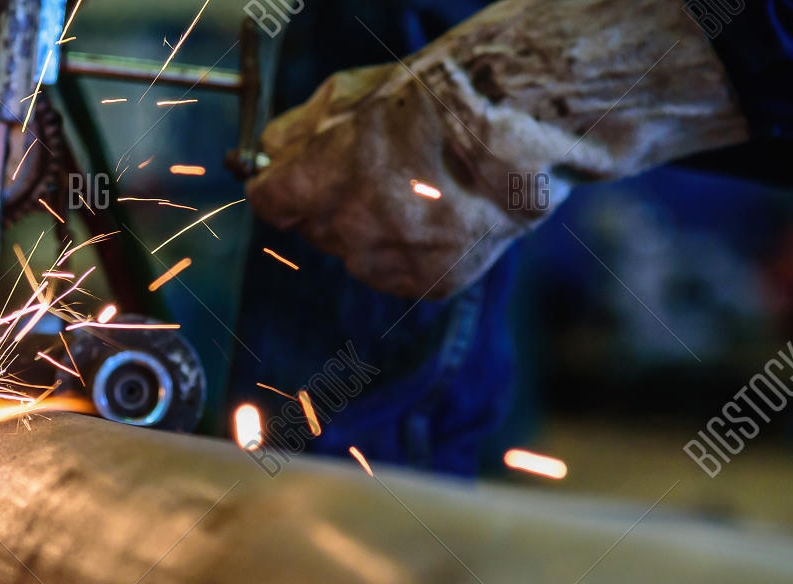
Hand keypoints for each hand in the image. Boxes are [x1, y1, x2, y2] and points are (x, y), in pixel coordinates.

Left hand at [245, 0, 747, 300]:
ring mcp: (395, 260)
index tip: (296, 177)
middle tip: (382, 168)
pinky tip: (446, 212)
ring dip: (377, 230)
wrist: (527, 120)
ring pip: (360, 256)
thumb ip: (299, 130)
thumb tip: (265, 158)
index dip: (284, 186)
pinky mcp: (434, 283)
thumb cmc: (441, 93)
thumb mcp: (354, 91)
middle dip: (336, 203)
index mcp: (324, 179)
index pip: (272, 202)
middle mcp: (353, 229)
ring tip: (423, 187)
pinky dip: (417, 250)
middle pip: (317, 230)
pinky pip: (403, 273)